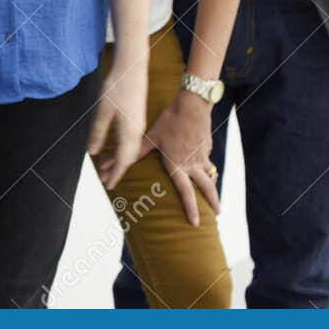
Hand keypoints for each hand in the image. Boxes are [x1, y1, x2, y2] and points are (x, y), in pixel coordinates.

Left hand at [89, 51, 146, 189]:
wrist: (132, 68)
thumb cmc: (117, 86)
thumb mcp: (102, 110)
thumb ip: (98, 132)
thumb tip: (93, 152)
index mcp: (130, 131)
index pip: (124, 160)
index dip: (116, 174)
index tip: (109, 186)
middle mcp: (137, 130)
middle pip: (128, 157)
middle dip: (118, 170)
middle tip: (106, 181)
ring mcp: (138, 124)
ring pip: (130, 149)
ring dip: (119, 160)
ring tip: (107, 168)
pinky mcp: (136, 118)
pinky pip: (131, 140)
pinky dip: (122, 149)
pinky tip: (114, 149)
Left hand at [135, 91, 220, 225]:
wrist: (192, 106)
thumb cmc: (169, 121)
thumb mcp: (151, 137)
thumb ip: (135, 152)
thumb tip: (112, 161)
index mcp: (178, 165)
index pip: (186, 192)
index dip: (191, 208)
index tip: (195, 222)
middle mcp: (193, 164)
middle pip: (208, 188)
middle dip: (213, 203)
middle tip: (216, 215)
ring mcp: (202, 156)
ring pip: (210, 177)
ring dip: (213, 189)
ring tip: (214, 199)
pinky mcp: (207, 148)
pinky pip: (207, 162)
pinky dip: (207, 169)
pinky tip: (203, 168)